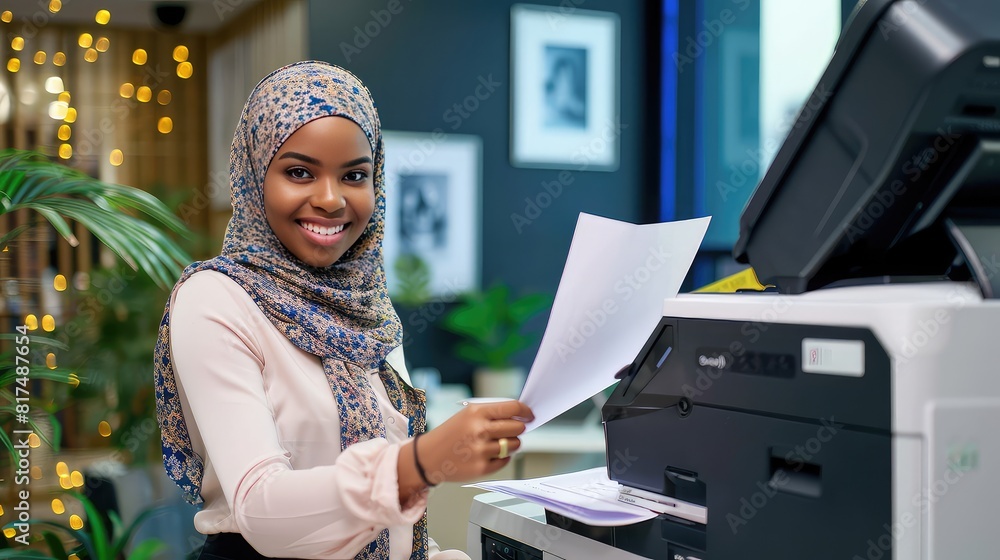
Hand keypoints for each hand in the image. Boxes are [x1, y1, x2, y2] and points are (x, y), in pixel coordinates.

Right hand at [408, 400, 533, 488]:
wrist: (428, 457)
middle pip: (517, 427)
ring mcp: (481, 450)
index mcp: (477, 413)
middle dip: (518, 428)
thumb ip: (492, 413)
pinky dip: (502, 457)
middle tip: (512, 430)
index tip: (530, 415)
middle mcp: (480, 430)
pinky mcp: (481, 468)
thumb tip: (520, 416)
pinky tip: (489, 454)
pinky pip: (505, 460)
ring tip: (497, 443)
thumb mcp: (467, 414)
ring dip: (511, 443)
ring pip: (514, 445)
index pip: (512, 408)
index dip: (525, 411)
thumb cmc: (450, 433)